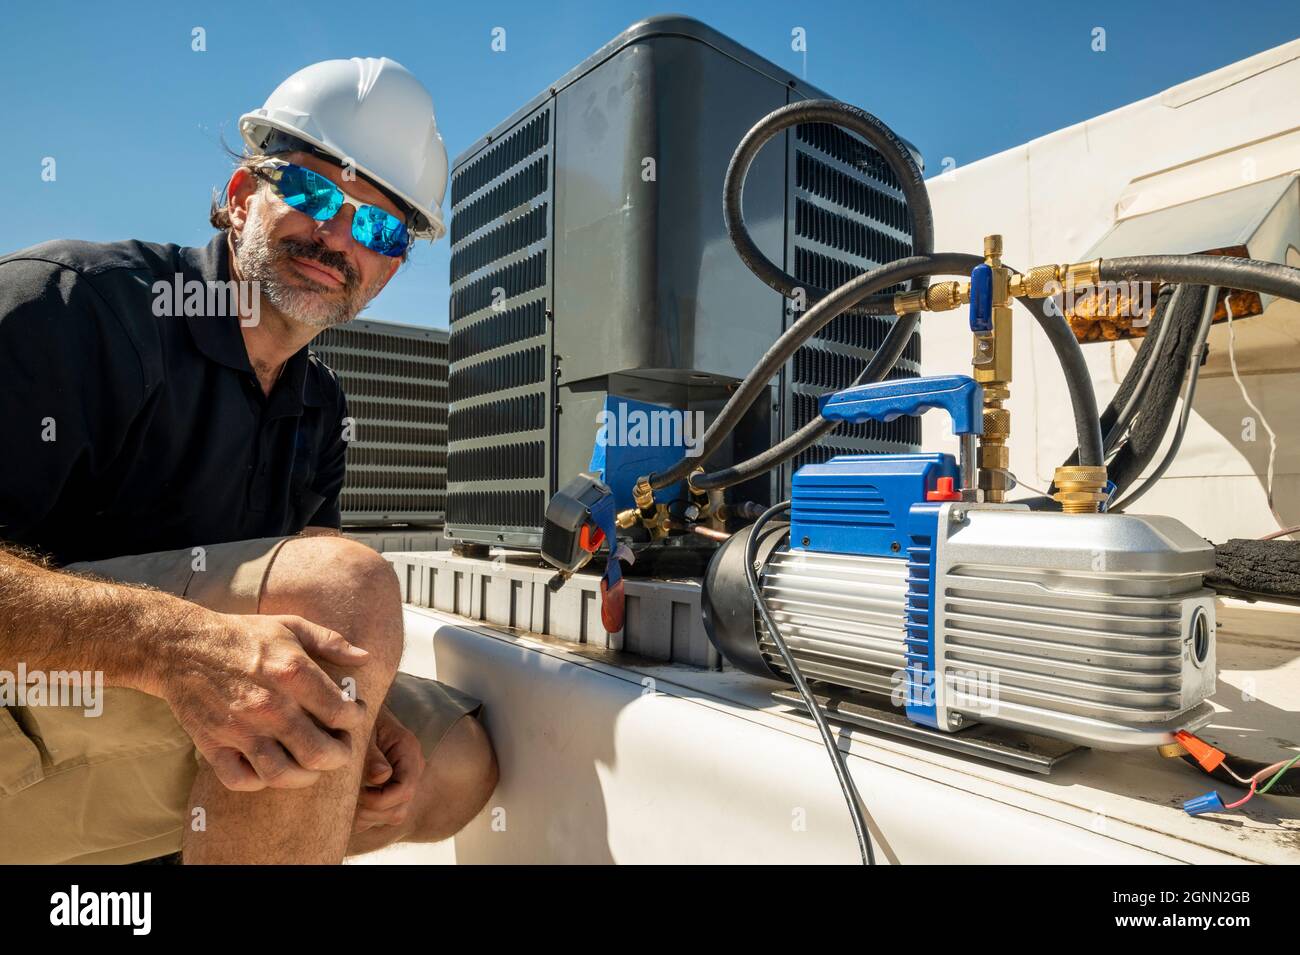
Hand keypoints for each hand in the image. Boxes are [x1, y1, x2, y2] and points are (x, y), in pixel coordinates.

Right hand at [154, 609, 370, 791]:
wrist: (182, 646)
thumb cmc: (243, 635)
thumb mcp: (291, 625)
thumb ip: (331, 641)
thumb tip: (365, 657)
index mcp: (293, 673)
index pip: (341, 713)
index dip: (356, 718)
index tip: (352, 715)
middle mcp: (269, 706)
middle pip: (319, 753)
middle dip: (340, 756)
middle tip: (340, 748)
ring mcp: (240, 729)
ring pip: (283, 775)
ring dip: (306, 776)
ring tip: (312, 765)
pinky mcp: (213, 745)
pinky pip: (241, 780)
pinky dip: (260, 781)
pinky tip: (271, 767)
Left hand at [353, 705, 423, 834]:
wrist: (355, 710)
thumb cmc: (357, 718)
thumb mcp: (362, 730)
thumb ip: (371, 752)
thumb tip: (381, 776)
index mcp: (408, 750)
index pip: (404, 789)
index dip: (379, 799)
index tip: (355, 794)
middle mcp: (412, 768)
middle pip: (398, 809)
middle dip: (369, 811)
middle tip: (344, 801)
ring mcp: (404, 781)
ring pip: (392, 816)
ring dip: (366, 816)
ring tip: (344, 803)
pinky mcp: (393, 790)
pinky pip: (384, 817)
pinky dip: (365, 817)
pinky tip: (347, 804)